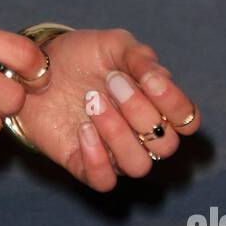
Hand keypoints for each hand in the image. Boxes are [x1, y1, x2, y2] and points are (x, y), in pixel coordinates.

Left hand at [13, 27, 200, 190]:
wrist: (38, 67)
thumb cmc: (82, 56)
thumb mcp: (111, 44)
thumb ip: (139, 56)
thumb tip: (160, 76)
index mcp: (155, 104)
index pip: (187, 119)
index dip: (175, 103)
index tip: (148, 78)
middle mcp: (141, 134)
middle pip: (166, 144)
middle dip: (140, 111)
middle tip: (111, 81)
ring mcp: (114, 152)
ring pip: (138, 166)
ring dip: (118, 133)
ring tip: (92, 102)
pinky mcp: (84, 164)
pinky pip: (103, 181)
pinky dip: (96, 157)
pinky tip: (82, 128)